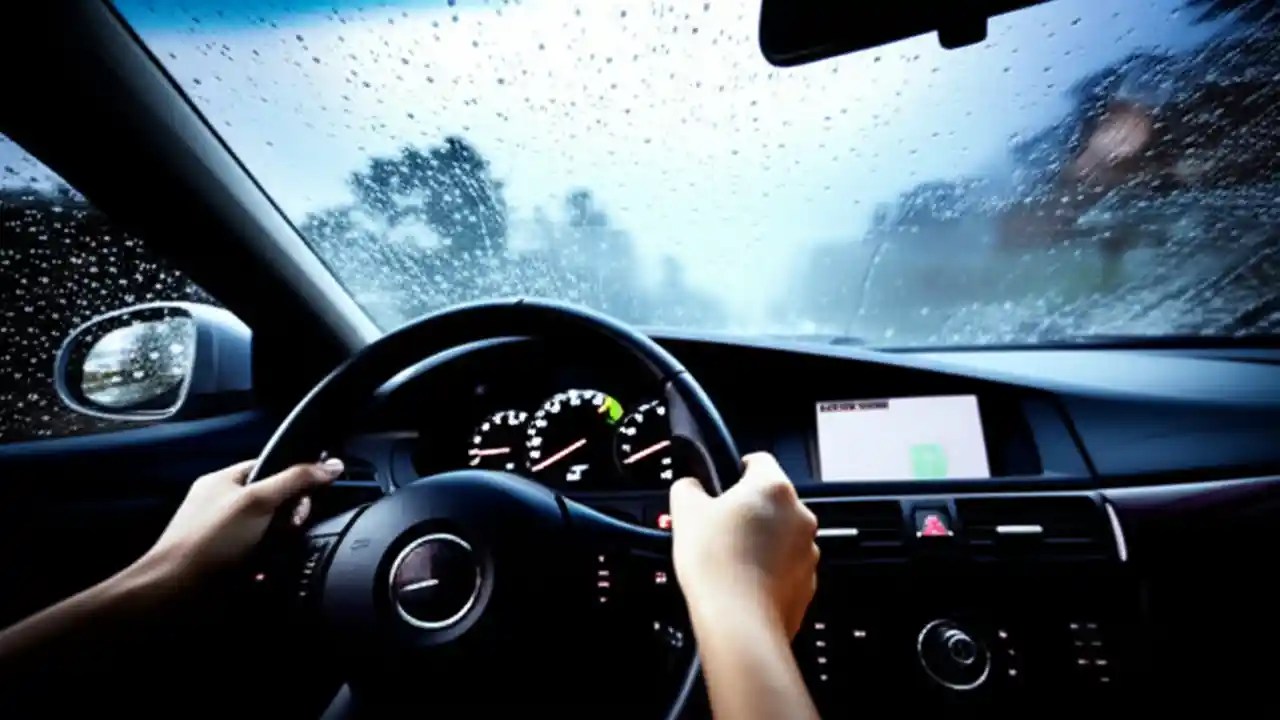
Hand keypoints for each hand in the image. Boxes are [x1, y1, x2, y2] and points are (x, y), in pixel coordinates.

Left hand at [131, 458, 343, 591]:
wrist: (176, 593)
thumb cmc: (209, 541)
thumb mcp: (258, 501)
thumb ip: (295, 480)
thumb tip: (331, 465)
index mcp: (225, 481)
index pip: (272, 467)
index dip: (294, 479)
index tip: (306, 497)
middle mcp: (225, 506)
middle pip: (276, 502)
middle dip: (288, 517)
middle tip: (286, 528)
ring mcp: (226, 536)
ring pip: (272, 533)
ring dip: (279, 544)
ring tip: (270, 553)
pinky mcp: (229, 563)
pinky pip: (262, 558)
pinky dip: (267, 564)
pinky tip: (263, 570)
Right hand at [669, 452, 818, 638]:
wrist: (739, 622)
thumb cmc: (716, 565)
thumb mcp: (686, 511)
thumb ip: (687, 487)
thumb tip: (690, 486)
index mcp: (773, 487)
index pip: (758, 460)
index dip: (737, 468)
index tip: (725, 483)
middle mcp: (800, 515)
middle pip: (772, 501)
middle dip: (748, 511)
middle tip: (719, 527)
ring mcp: (807, 550)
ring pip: (781, 535)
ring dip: (761, 541)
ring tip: (730, 558)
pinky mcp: (807, 582)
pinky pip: (786, 566)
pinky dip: (769, 570)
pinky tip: (744, 580)